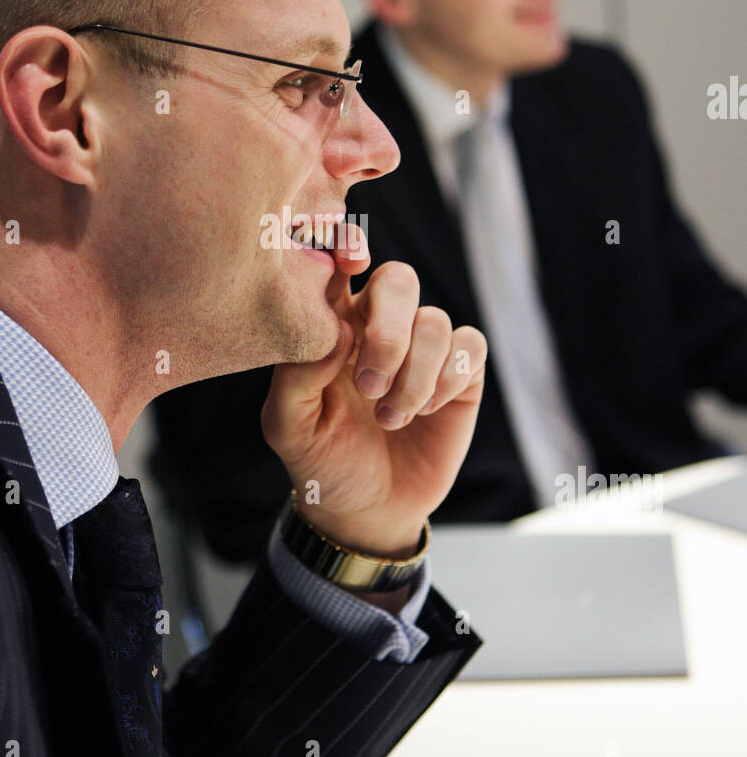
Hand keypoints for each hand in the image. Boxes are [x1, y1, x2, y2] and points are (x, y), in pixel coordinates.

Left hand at [261, 223, 486, 559]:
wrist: (366, 511)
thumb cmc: (319, 460)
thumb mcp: (288, 426)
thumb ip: (297, 376)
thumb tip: (338, 332)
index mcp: (332, 323)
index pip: (339, 262)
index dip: (349, 245)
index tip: (352, 263)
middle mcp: (379, 325)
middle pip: (399, 280)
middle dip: (389, 330)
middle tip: (369, 385)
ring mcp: (423, 347)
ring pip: (435, 320)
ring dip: (415, 374)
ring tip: (391, 418)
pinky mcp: (461, 373)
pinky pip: (469, 346)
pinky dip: (447, 379)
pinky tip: (424, 412)